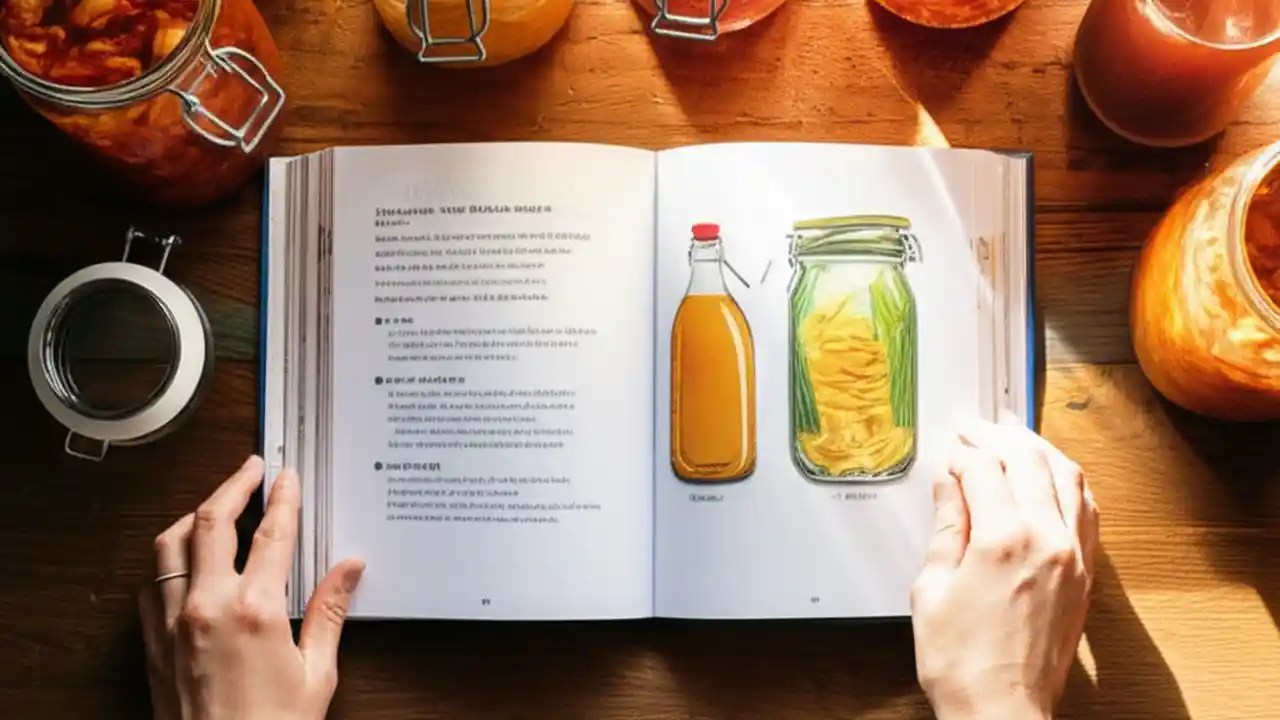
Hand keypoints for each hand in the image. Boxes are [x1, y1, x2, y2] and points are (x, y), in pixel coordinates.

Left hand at [138, 456, 365, 719]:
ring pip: (170, 545)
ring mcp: (172, 623)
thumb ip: (329, 611)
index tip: (287, 478)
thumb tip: (349, 569)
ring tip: (215, 503)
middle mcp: (206, 607)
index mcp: (255, 610)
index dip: (283, 498)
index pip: (271, 533)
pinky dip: (168, 561)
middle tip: (251, 468)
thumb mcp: (316, 672)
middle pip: (212, 521)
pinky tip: (185, 562)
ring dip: (194, 515)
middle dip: (233, 485)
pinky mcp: (151, 644)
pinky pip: (150, 584)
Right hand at [911, 415, 1099, 719]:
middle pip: (1028, 461)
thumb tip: (949, 483)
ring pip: (1067, 476)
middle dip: (997, 435)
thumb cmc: (962, 663)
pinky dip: (1068, 480)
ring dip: (1038, 448)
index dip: (961, 450)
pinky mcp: (1085, 574)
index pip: (983, 469)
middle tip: (974, 424)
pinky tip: (1052, 474)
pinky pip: (1087, 508)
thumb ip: (946, 526)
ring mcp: (1074, 556)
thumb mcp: (932, 587)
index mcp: (1003, 540)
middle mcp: (1048, 540)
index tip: (948, 444)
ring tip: (1014, 433)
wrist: (1001, 711)